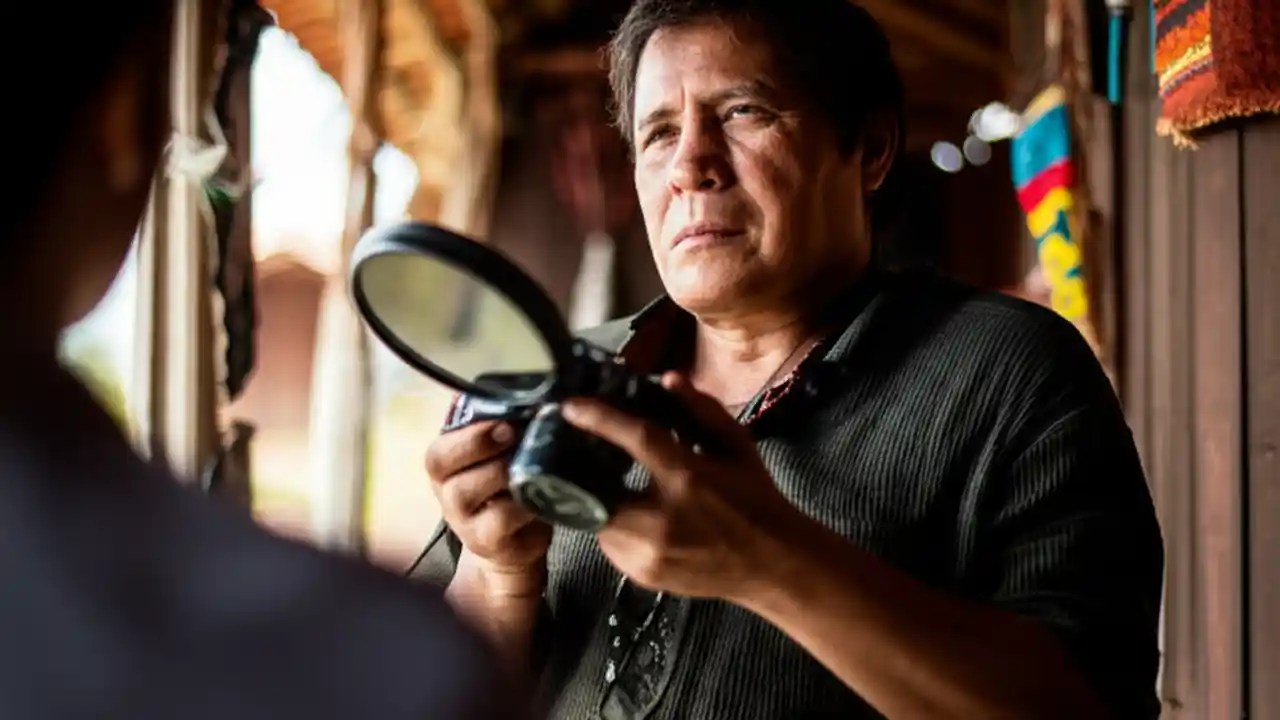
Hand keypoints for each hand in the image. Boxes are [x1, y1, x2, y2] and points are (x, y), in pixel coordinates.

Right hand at [425, 421, 551, 597]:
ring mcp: (461, 519)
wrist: (518, 539)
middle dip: (479, 444)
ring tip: (528, 462)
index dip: (467, 432)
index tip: (501, 420)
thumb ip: (502, 425)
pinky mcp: (485, 541)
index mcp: (447, 464)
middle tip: (513, 433)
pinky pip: (497, 520)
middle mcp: (446, 491)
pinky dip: (519, 504)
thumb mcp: (503, 453)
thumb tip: (528, 393)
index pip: (438, 447)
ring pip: (465, 491)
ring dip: (498, 471)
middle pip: (442, 464)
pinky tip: (537, 493)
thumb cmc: (511, 485)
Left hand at [561, 373, 807, 601]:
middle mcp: (661, 521)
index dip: (600, 418)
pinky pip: (609, 542)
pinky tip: (633, 514)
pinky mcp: (641, 576)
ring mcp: (648, 555)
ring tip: (614, 483)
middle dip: (586, 468)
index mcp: (688, 479)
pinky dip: (614, 524)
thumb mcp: (737, 446)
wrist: (774, 565)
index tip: (570, 405)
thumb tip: (668, 379)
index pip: (637, 438)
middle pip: (598, 485)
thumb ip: (702, 410)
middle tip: (581, 450)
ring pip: (597, 517)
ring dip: (600, 497)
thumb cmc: (755, 499)